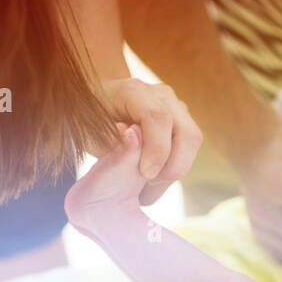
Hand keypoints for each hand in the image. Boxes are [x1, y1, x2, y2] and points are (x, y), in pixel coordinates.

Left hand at [99, 78, 202, 206]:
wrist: (100, 102)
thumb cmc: (91, 119)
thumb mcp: (89, 132)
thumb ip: (109, 139)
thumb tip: (132, 141)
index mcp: (134, 92)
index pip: (159, 118)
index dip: (158, 149)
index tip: (146, 175)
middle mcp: (162, 96)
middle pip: (187, 133)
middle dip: (173, 166)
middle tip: (147, 186)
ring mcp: (176, 107)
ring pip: (192, 142)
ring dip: (175, 171)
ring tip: (148, 189)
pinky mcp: (182, 121)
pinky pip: (188, 149)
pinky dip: (173, 169)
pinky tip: (153, 182)